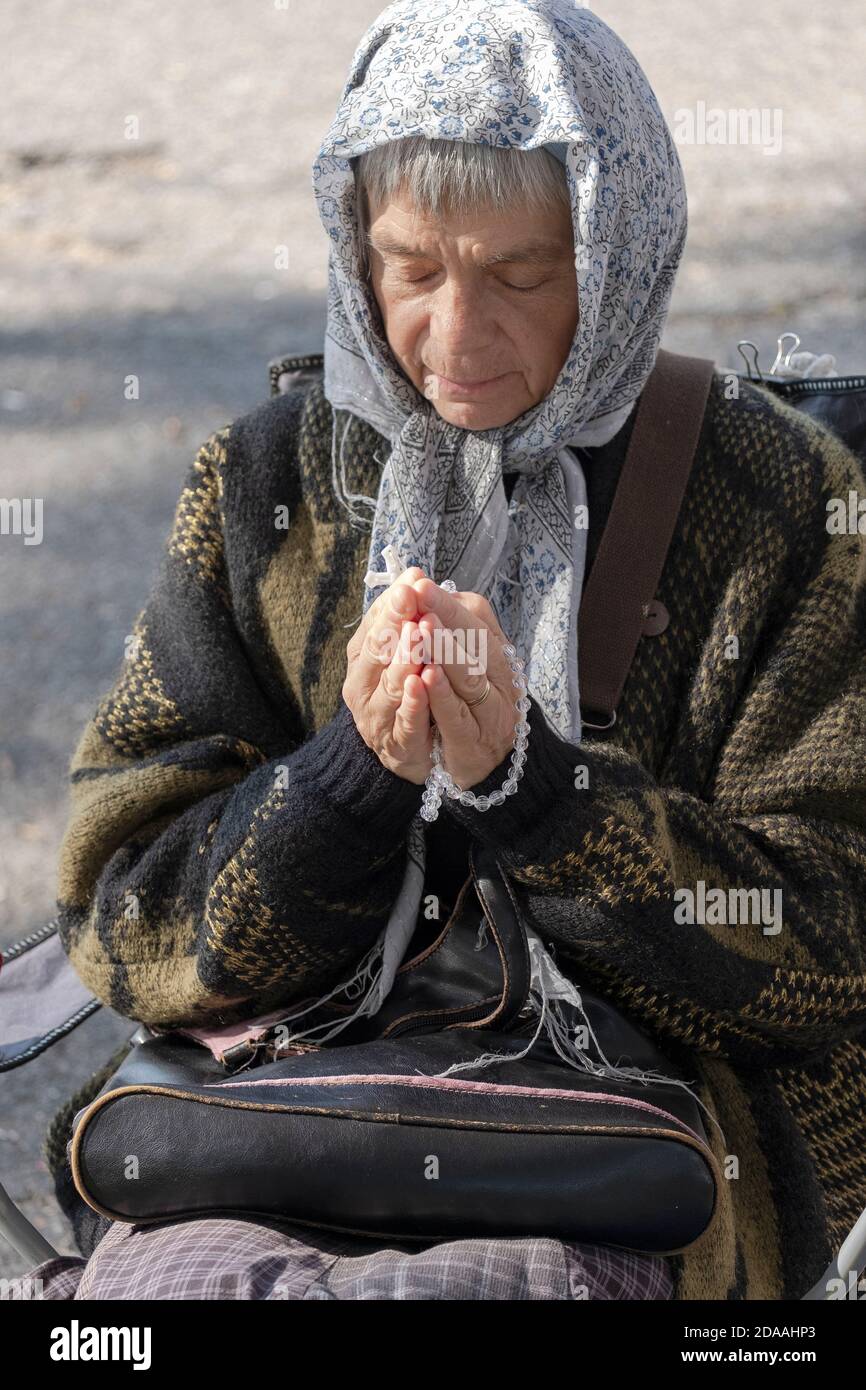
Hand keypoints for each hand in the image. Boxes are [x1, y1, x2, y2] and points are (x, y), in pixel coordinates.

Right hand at [342, 566, 434, 784]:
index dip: (394, 601)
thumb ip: (408, 618)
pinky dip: (413, 702)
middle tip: (412, 596)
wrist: (415, 754)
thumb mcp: (407, 651)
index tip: (413, 579)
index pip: (375, 623)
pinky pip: (405, 722)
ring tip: (420, 633)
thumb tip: (414, 574)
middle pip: (377, 649)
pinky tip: (422, 682)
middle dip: (395, 621)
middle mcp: (363, 684)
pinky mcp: (398, 746)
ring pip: (390, 684)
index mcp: (365, 655)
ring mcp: (377, 716)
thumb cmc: (410, 693)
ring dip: (406, 658)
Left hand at [410, 578, 521, 789]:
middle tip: (418, 594)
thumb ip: (451, 625)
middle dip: (444, 616)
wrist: (485, 766)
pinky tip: (425, 678)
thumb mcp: (468, 661)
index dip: (446, 601)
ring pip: (469, 678)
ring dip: (445, 651)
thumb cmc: (469, 704)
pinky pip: (459, 719)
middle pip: (475, 642)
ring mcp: (490, 713)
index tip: (418, 581)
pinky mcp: (475, 744)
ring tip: (421, 628)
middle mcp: (499, 679)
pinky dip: (443, 698)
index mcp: (496, 652)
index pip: (475, 619)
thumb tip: (421, 583)